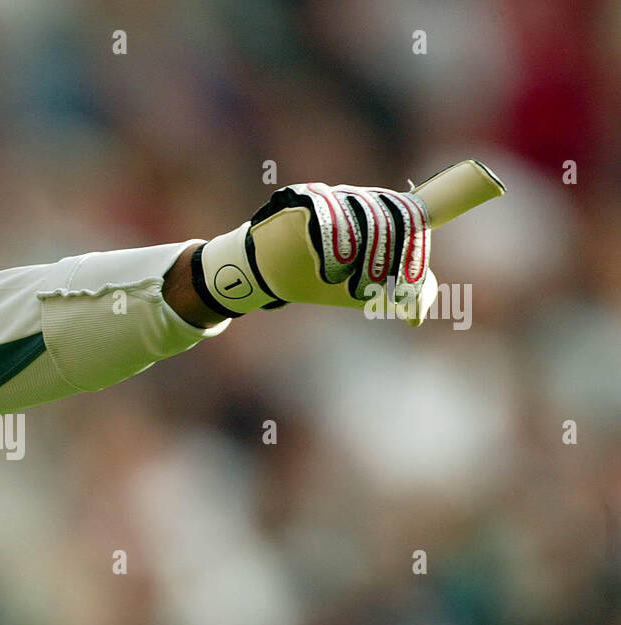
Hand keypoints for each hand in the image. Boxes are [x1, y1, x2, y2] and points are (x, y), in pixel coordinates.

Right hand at [191, 159, 504, 326]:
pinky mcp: (301, 198)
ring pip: (362, 219)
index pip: (419, 211)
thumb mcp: (363, 291)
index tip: (492, 182)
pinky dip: (328, 244)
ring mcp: (333, 195)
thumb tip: (418, 311)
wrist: (261, 275)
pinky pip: (325, 214)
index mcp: (384, 217)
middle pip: (396, 220)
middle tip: (367, 290)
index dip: (457, 194)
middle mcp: (363, 199)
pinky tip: (322, 265)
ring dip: (355, 258)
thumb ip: (399, 294)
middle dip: (388, 259)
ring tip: (340, 283)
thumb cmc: (314, 279)